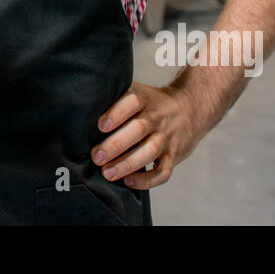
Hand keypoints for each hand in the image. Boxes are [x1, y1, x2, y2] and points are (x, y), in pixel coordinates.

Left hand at [90, 81, 206, 189]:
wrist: (192, 108)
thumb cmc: (153, 103)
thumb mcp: (139, 91)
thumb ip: (117, 96)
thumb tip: (82, 101)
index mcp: (145, 99)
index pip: (132, 102)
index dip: (116, 113)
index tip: (100, 125)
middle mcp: (156, 118)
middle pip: (138, 130)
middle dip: (115, 145)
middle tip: (96, 156)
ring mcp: (167, 137)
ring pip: (149, 152)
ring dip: (127, 164)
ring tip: (107, 173)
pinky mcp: (174, 156)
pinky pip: (163, 171)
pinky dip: (147, 180)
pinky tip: (129, 182)